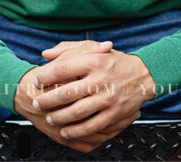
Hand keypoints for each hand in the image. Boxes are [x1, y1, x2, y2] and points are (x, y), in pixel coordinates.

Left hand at [26, 45, 155, 152]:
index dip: (46, 76)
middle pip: (66, 93)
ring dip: (58, 118)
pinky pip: (90, 127)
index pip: (63, 69)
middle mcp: (101, 79)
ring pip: (76, 113)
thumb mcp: (94, 49)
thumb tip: (45, 54)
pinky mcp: (114, 114)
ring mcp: (108, 98)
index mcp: (95, 60)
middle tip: (37, 103)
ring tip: (49, 117)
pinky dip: (75, 131)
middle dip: (47, 100)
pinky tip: (65, 131)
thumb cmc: (114, 61)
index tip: (36, 81)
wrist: (143, 75)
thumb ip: (69, 49)